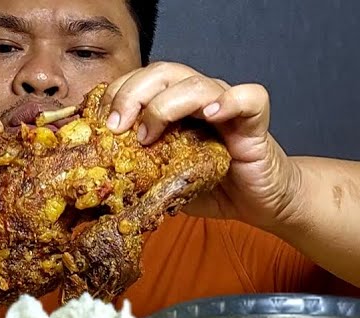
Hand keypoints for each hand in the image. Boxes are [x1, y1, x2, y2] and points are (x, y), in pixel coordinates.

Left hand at [99, 62, 301, 227]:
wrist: (258, 202)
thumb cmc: (214, 188)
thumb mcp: (165, 183)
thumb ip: (140, 174)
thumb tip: (102, 182)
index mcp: (174, 108)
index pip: (141, 81)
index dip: (118, 93)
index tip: (101, 123)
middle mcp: (198, 99)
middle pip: (163, 73)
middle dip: (132, 94)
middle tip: (116, 127)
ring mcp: (227, 106)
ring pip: (196, 82)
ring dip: (166, 103)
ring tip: (150, 133)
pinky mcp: (255, 121)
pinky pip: (249, 97)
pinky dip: (229, 101)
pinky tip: (210, 115)